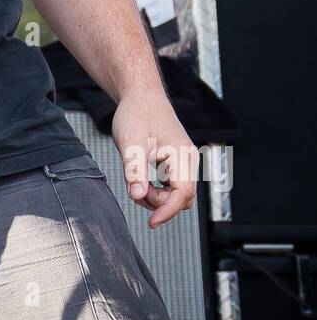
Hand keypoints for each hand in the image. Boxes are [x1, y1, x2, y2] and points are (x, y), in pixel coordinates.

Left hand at [111, 87, 200, 229]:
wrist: (141, 96)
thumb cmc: (137, 114)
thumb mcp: (130, 142)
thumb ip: (134, 170)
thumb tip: (138, 196)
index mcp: (182, 155)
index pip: (183, 194)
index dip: (167, 211)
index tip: (151, 222)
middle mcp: (189, 160)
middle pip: (183, 198)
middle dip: (159, 203)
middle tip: (136, 189)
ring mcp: (184, 162)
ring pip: (177, 195)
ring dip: (157, 198)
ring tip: (136, 182)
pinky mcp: (177, 164)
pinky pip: (172, 187)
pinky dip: (157, 191)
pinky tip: (141, 181)